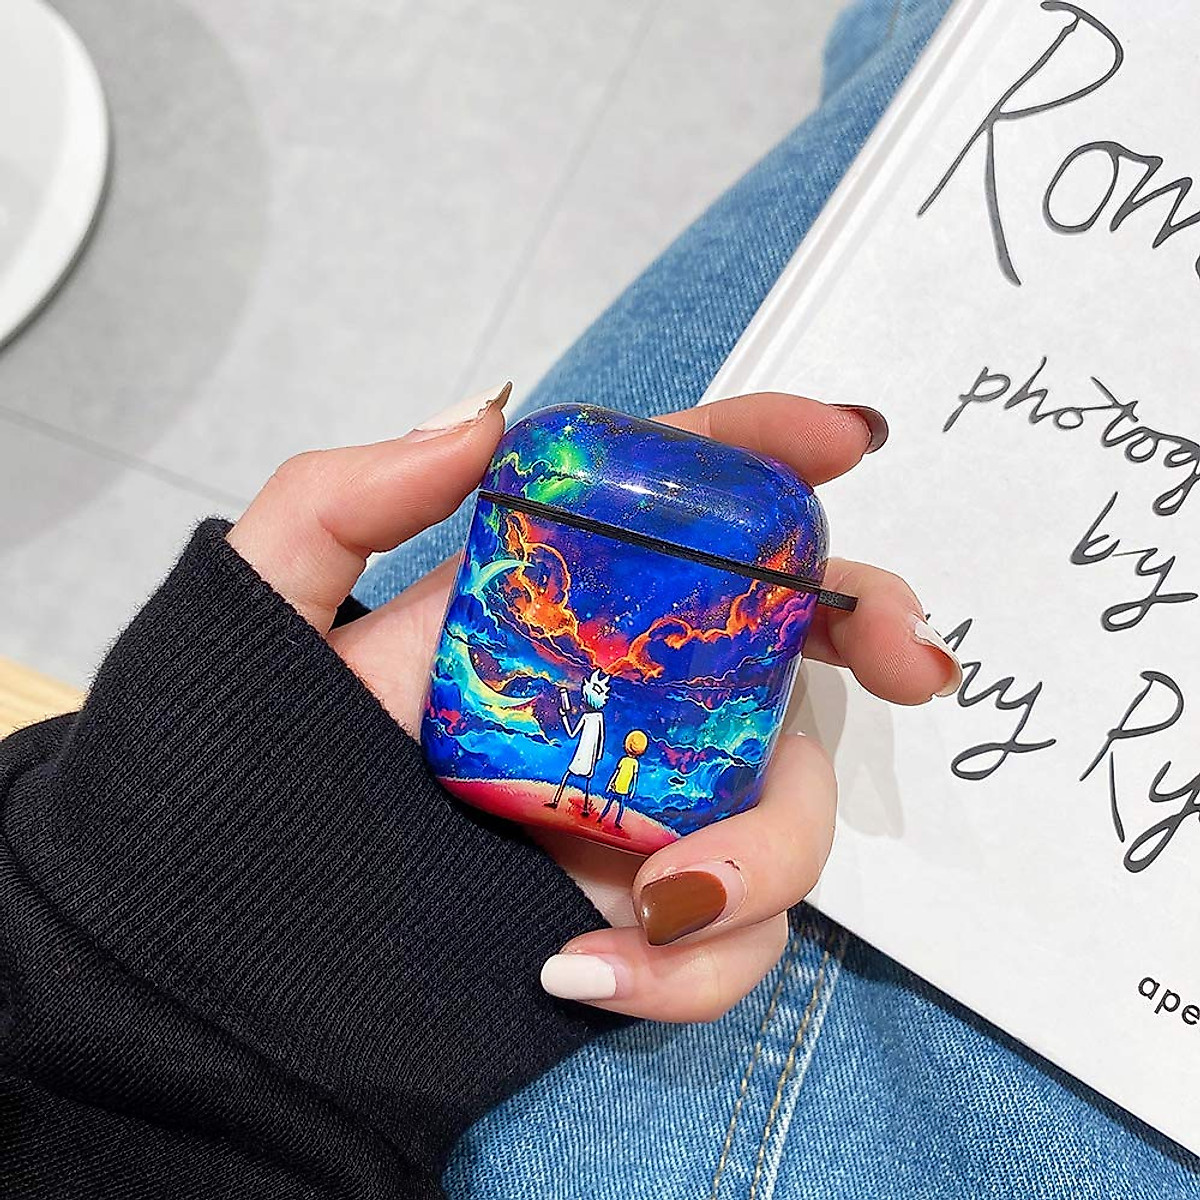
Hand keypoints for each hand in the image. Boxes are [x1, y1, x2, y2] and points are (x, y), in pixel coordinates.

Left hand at [227, 388, 960, 1021]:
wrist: (238, 944)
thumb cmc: (252, 768)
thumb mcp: (266, 614)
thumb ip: (341, 498)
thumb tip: (481, 420)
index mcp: (558, 605)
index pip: (687, 502)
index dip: (775, 453)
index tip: (841, 438)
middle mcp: (627, 694)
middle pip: (790, 645)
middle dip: (873, 631)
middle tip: (910, 654)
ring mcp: (649, 805)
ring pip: (786, 808)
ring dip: (761, 857)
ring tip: (658, 895)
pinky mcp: (646, 916)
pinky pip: (732, 941)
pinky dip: (692, 972)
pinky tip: (586, 974)